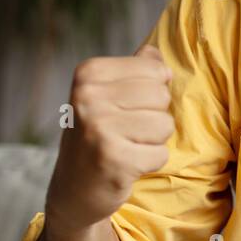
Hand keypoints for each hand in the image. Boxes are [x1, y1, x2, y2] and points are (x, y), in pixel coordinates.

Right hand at [46, 44, 174, 231]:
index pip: (155, 69)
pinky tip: (126, 165)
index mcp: (89, 73)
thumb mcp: (107, 95)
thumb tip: (155, 51)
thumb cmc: (98, 135)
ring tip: (126, 146)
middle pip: (162, 96)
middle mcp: (88, 96)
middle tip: (125, 131)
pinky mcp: (113, 158)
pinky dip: (150, 162)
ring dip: (153, 141)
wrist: (75, 189)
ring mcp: (98, 127)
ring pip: (165, 124)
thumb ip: (135, 70)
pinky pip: (161, 153)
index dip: (151, 93)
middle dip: (154, 117)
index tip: (123, 109)